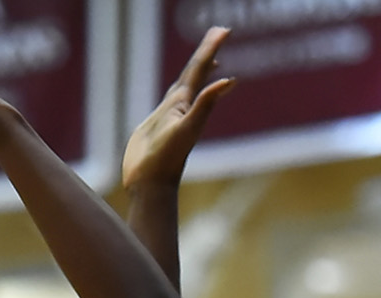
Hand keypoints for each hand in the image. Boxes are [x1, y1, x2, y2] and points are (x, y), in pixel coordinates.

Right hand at [122, 27, 234, 191]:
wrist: (150, 184)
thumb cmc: (166, 159)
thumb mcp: (187, 128)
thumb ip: (205, 104)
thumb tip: (230, 81)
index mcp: (186, 102)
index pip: (200, 69)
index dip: (210, 48)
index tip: (224, 29)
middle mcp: (181, 106)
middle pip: (196, 73)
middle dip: (207, 51)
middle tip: (219, 31)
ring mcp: (169, 115)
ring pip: (185, 85)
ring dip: (197, 70)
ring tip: (210, 56)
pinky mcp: (156, 124)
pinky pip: (170, 101)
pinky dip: (179, 91)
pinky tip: (182, 92)